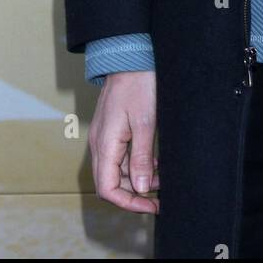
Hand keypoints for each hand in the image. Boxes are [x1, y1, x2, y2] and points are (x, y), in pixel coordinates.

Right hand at [89, 70, 158, 213]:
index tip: (151, 206)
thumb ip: (141, 157)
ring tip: (161, 180)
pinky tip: (154, 164)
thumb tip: (139, 188)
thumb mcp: (145, 122)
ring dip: (137, 180)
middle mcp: (100, 144)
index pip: (108, 189)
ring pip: (117, 172)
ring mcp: (105, 138)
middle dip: (134, 195)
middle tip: (160, 198)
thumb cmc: (138, 85)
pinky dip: (136, 166)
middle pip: (111, 184)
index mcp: (105, 144)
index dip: (128, 203)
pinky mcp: (112, 131)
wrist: (129, 56)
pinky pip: (120, 157)